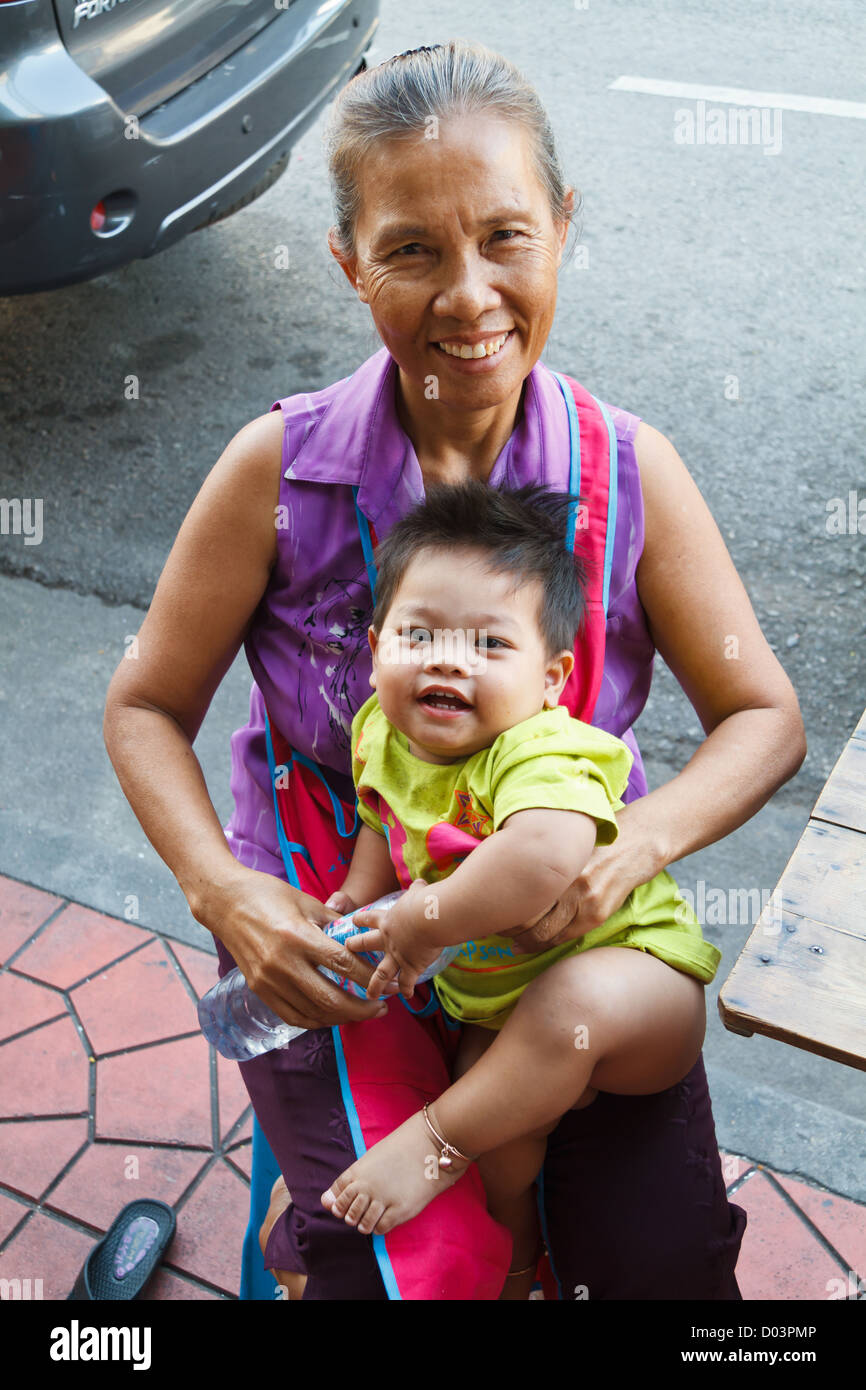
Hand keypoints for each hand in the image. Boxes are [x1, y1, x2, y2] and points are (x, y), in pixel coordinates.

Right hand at [197, 867, 393, 1029]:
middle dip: (362, 1008)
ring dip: (342, 1018)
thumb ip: (334, 922)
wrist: (224, 902)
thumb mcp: (306, 901)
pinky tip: (333, 1015)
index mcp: (298, 936)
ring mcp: (268, 980)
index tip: (390, 983)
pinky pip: (293, 1016)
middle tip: (382, 1007)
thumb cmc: (267, 894)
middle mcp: (282, 963)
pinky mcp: (259, 989)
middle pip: (330, 998)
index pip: (343, 965)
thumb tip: (361, 937)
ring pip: (313, 1013)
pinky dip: (317, 1020)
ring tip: (362, 1012)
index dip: (370, 978)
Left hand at [345, 879, 441, 999]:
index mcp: (388, 920)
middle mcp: (388, 939)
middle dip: (355, 947)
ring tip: (369, 994)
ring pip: (381, 973)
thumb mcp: (419, 892)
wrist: (430, 919)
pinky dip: (406, 989)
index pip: (369, 919)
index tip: (354, 921)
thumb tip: (422, 884)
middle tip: (347, 950)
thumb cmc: (424, 902)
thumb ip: (418, 890)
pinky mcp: (411, 967)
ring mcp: (398, 955)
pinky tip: (406, 996)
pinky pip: (406, 982)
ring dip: (375, 984)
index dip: (362, 920)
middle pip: (366, 943)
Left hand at [504, 799, 665, 953]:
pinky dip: (549, 943)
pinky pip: (566, 936)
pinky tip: (538, 943)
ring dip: (527, 941)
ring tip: (515, 942)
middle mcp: (567, 882)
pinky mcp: (598, 914)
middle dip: (511, 930)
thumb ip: (544, 864)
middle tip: (499, 932)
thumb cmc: (596, 839)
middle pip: (528, 918)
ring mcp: (584, 900)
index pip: (520, 896)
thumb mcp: (565, 846)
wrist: (637, 842)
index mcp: (555, 863)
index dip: (503, 911)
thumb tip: (513, 878)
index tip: (493, 914)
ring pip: (546, 933)